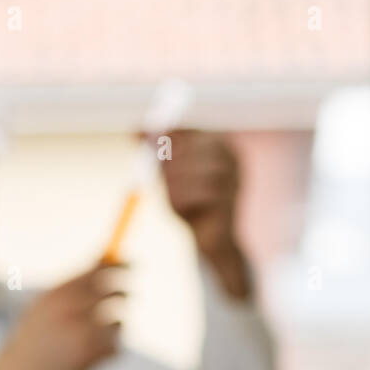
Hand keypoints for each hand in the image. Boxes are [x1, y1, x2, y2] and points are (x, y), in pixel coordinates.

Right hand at [0, 265, 124, 369]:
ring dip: (112, 329)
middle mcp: (71, 309)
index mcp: (59, 293)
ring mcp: (83, 333)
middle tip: (124, 295)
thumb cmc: (34, 336)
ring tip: (89, 338)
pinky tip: (87, 356)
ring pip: (118, 322)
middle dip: (122, 293)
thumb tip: (105, 260)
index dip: (120, 266)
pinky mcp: (91, 356)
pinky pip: (116, 346)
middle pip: (115, 292)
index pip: (98, 271)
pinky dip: (108, 351)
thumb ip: (74, 284)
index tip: (131, 264)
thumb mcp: (46, 304)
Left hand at [154, 129, 250, 298]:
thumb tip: (137, 129)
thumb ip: (159, 151)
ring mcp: (232, 179)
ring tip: (174, 199)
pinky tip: (183, 211)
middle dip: (168, 162)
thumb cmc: (191, 203)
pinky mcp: (227, 201)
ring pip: (191, 172)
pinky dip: (181, 202)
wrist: (211, 239)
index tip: (138, 135)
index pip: (190, 130)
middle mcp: (231, 159)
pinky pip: (195, 194)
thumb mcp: (172, 174)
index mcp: (220, 145)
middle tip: (159, 176)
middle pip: (191, 147)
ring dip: (174, 186)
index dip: (165, 133)